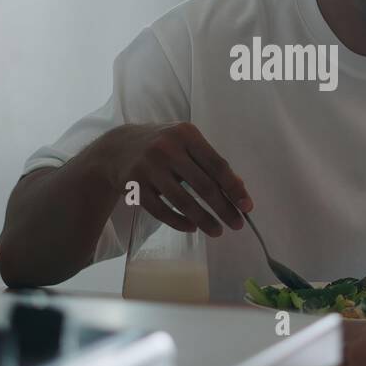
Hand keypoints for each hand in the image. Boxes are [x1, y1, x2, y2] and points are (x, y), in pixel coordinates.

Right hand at [97, 122, 250, 236]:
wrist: (118, 146)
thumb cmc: (163, 146)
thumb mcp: (187, 145)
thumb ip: (212, 163)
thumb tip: (239, 189)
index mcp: (186, 134)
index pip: (217, 164)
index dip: (234, 188)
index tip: (247, 206)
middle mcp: (167, 148)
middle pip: (202, 185)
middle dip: (223, 208)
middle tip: (236, 225)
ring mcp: (149, 166)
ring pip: (182, 201)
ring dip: (204, 219)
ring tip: (217, 230)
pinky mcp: (134, 185)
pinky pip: (161, 210)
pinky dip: (179, 221)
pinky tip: (192, 227)